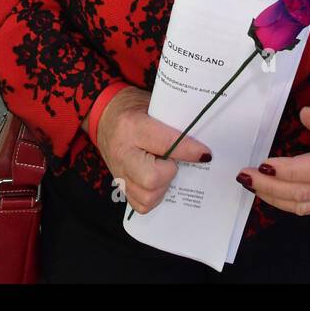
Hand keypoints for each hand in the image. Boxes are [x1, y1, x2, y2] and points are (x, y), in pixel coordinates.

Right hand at [94, 86, 210, 214]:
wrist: (104, 115)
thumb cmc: (133, 107)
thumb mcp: (152, 105)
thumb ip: (173, 122)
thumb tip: (201, 138)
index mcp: (132, 126)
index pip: (165, 143)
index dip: (189, 150)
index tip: (205, 154)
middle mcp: (122, 152)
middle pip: (152, 178)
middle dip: (170, 172)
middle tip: (174, 161)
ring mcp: (118, 172)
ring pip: (147, 196)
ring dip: (163, 186)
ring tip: (166, 170)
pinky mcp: (118, 185)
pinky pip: (140, 205)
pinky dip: (153, 197)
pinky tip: (158, 182)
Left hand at [238, 91, 309, 215]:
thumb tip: (307, 115)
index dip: (288, 171)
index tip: (263, 164)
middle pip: (303, 191)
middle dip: (270, 185)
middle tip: (245, 174)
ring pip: (301, 205)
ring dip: (272, 196)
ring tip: (250, 183)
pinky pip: (304, 208)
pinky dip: (281, 202)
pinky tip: (265, 191)